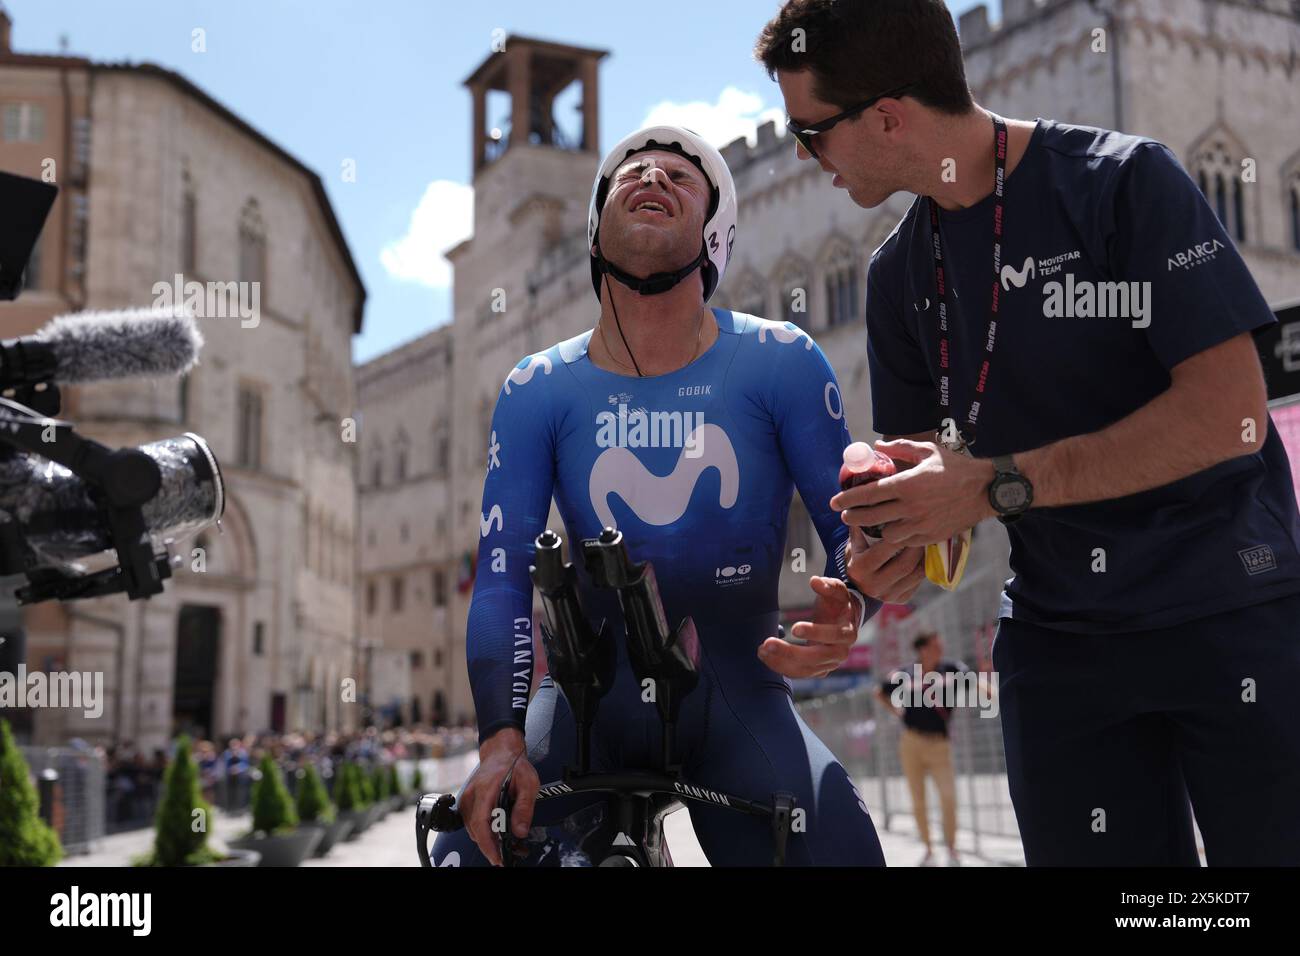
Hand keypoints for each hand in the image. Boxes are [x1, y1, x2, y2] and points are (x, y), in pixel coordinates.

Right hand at [460, 728, 538, 865]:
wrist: (501, 750)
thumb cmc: (513, 764)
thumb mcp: (528, 783)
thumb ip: (524, 808)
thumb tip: (519, 831)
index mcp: (485, 791)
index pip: (481, 825)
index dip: (488, 846)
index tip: (497, 859)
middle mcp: (471, 796)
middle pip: (476, 831)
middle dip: (491, 847)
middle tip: (508, 855)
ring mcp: (467, 800)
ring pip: (473, 830)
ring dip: (487, 840)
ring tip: (506, 846)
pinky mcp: (468, 803)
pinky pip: (473, 824)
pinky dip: (484, 832)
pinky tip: (497, 834)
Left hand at [758, 575, 858, 678]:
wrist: (844, 621)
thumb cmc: (838, 604)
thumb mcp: (837, 591)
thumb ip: (828, 585)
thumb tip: (815, 581)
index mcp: (847, 633)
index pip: (833, 635)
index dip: (815, 632)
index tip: (794, 627)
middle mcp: (840, 653)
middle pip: (816, 658)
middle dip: (790, 652)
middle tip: (768, 643)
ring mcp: (829, 664)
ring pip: (805, 669)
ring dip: (781, 662)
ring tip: (762, 650)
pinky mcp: (818, 670)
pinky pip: (799, 673)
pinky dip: (781, 667)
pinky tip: (766, 657)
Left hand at [830, 439, 995, 546]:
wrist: (986, 490)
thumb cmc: (957, 468)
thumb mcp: (928, 451)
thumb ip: (900, 447)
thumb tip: (877, 445)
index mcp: (907, 484)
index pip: (869, 494)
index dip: (848, 499)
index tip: (833, 502)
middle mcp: (911, 507)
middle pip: (871, 517)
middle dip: (853, 517)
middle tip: (845, 515)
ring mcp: (921, 524)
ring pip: (887, 534)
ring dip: (878, 528)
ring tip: (873, 522)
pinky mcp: (931, 536)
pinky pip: (906, 542)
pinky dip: (898, 536)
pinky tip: (895, 529)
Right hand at [843, 524, 925, 603]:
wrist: (858, 587)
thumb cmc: (858, 557)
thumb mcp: (855, 543)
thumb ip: (860, 527)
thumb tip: (866, 503)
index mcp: (860, 568)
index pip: (884, 549)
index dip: (899, 535)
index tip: (908, 521)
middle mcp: (873, 585)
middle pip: (905, 564)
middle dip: (917, 546)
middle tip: (925, 531)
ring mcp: (888, 595)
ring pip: (916, 574)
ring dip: (924, 556)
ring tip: (929, 541)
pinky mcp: (900, 599)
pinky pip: (918, 582)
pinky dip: (924, 567)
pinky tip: (925, 555)